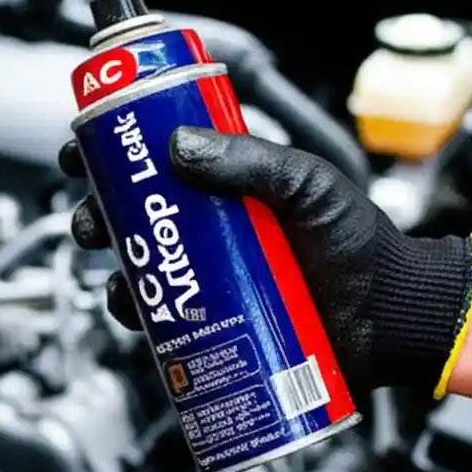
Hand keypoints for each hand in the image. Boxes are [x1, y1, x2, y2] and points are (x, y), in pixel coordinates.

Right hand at [59, 127, 471, 390]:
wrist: (390, 315)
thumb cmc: (358, 244)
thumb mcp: (306, 185)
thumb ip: (251, 160)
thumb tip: (178, 146)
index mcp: (223, 185)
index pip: (153, 159)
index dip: (108, 151)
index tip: (81, 148)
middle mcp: (206, 229)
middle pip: (129, 213)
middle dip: (94, 212)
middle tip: (89, 219)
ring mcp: (205, 278)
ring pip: (135, 267)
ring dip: (110, 265)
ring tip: (114, 266)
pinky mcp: (209, 325)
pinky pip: (158, 321)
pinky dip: (138, 316)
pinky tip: (137, 309)